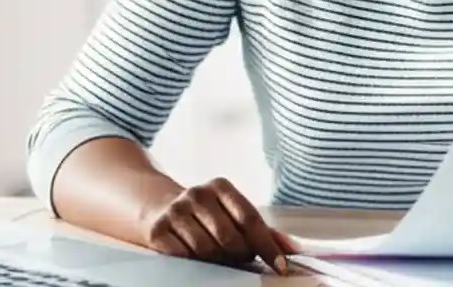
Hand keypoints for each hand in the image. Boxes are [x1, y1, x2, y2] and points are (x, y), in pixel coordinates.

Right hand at [139, 177, 296, 273]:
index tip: (280, 266)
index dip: (267, 246)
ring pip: (207, 251)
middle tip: (241, 260)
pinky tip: (196, 258)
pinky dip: (195, 264)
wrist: (158, 208)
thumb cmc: (207, 215)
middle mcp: (197, 194)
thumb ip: (263, 230)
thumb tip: (295, 248)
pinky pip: (184, 258)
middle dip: (241, 256)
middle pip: (230, 238)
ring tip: (219, 257)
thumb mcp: (232, 213)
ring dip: (218, 262)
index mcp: (220, 187)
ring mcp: (175, 212)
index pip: (250, 219)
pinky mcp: (157, 230)